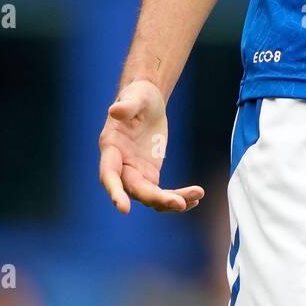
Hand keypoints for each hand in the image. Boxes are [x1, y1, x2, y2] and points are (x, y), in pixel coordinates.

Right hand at [98, 79, 203, 214]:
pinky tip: (195, 198)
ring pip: (150, 196)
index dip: (115, 191)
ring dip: (171, 201)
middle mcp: (120, 165)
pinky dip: (177, 197)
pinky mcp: (149, 175)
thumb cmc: (138, 96)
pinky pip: (161, 193)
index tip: (123, 208)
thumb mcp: (135, 97)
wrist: (148, 103)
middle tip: (179, 203)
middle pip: (135, 189)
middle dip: (156, 198)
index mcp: (111, 147)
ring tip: (196, 197)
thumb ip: (127, 106)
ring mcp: (135, 173)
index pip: (109, 173)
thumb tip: (114, 110)